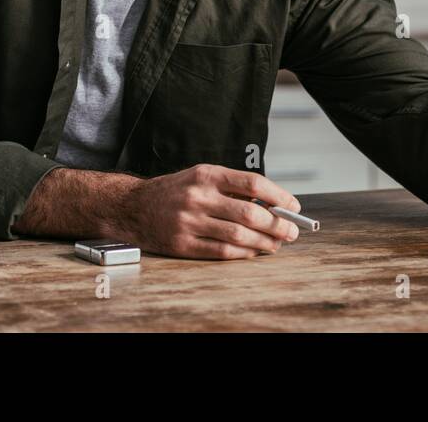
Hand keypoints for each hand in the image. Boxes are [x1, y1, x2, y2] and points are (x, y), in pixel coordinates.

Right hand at [120, 163, 301, 259]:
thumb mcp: (202, 177)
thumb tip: (274, 205)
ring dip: (264, 242)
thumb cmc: (177, 191)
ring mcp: (189, 222)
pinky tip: (254, 252)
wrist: (134, 206)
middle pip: (249, 214)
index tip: (293, 206)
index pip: (252, 183)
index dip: (278, 196)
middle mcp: (198, 197)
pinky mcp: (182, 244)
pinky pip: (221, 252)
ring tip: (276, 244)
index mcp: (207, 175)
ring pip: (238, 236)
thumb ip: (234, 187)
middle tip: (291, 231)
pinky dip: (243, 254)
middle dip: (277, 225)